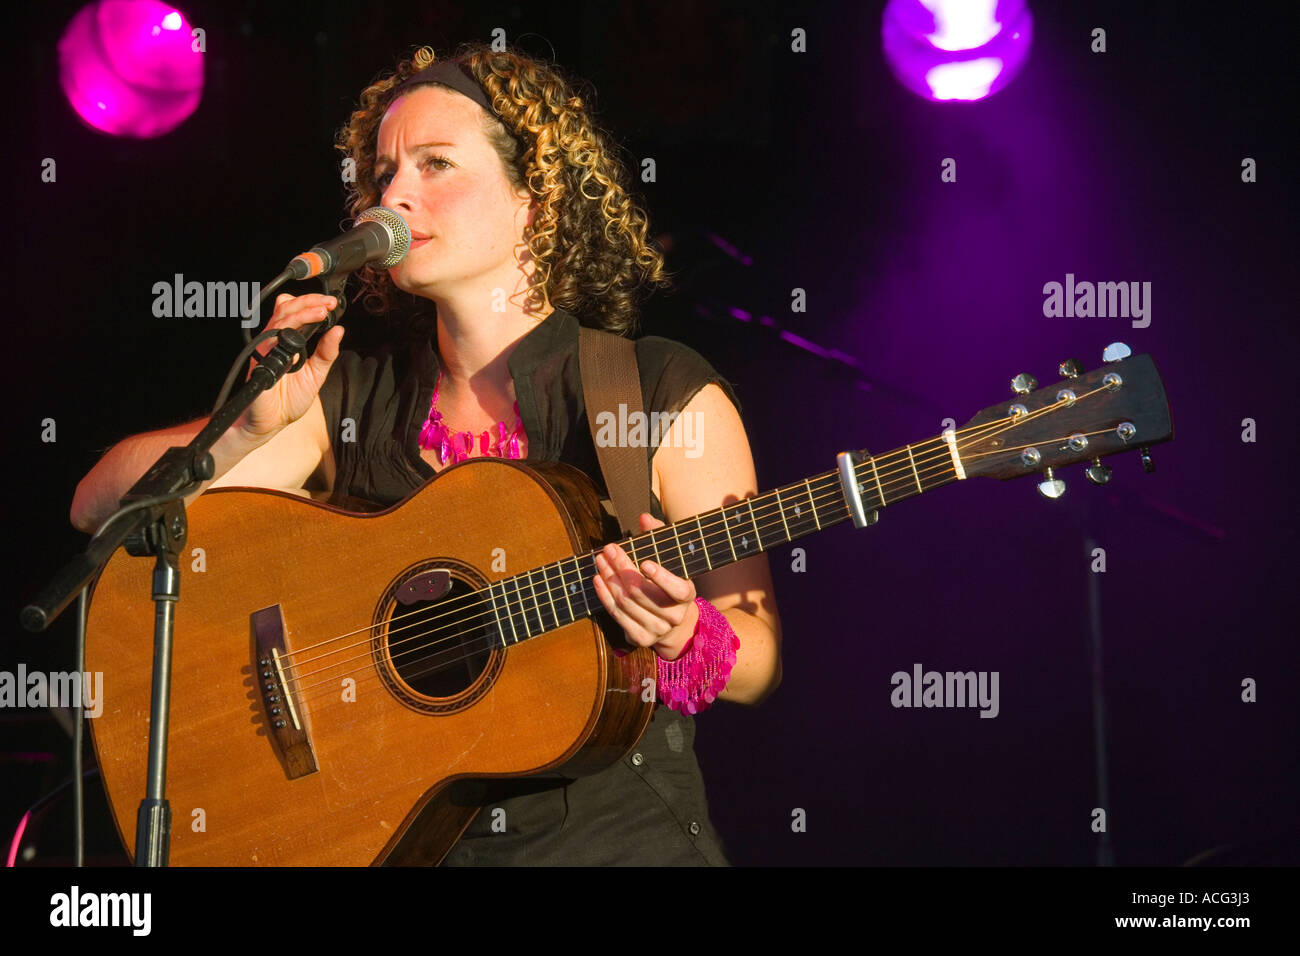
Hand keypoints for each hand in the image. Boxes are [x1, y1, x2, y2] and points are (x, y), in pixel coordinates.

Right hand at [238, 293, 345, 441]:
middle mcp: (275, 341)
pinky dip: (284, 337)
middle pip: (286, 309)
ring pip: (278, 321)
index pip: (296, 311)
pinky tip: (300, 337)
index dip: (311, 303)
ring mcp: (266, 349)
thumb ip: (326, 353)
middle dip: (308, 302)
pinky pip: (268, 343)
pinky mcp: (259, 361)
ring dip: (301, 313)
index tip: (331, 303)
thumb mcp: (316, 374)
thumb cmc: (289, 399)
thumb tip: (339, 331)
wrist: (271, 422)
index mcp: (288, 341)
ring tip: (320, 312)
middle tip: (328, 303)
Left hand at [592, 512, 698, 661]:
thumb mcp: (670, 561)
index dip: (661, 577)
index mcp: (686, 596)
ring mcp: (657, 630)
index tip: (645, 563)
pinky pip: (616, 614)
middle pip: (640, 591)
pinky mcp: (640, 638)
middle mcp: (674, 616)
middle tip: (609, 549)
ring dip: (609, 578)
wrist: (672, 622)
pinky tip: (598, 580)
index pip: (677, 588)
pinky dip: (604, 595)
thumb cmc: (668, 584)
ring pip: (625, 602)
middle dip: (621, 567)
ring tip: (600, 561)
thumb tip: (644, 517)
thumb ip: (659, 537)